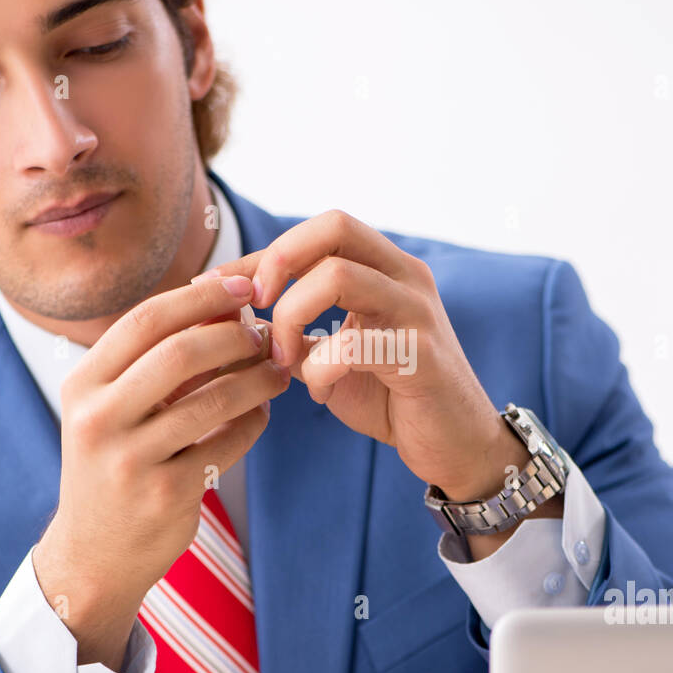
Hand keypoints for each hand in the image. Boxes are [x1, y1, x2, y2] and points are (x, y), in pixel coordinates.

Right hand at [32, 274, 289, 667]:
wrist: (95, 554)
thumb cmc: (115, 464)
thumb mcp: (113, 409)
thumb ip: (155, 361)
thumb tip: (226, 304)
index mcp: (83, 385)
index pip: (145, 320)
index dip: (200, 296)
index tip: (243, 286)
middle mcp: (98, 419)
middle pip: (179, 353)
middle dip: (234, 335)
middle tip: (268, 333)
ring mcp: (130, 461)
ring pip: (212, 401)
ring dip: (256, 378)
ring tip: (279, 370)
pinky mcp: (165, 496)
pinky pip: (226, 444)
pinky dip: (254, 422)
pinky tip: (264, 412)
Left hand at [193, 209, 525, 506]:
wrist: (455, 446)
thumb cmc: (392, 399)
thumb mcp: (333, 355)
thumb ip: (296, 330)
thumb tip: (233, 314)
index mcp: (385, 268)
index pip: (317, 233)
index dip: (261, 257)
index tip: (217, 288)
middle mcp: (405, 276)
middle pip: (335, 226)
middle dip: (279, 261)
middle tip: (255, 307)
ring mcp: (417, 312)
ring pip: (338, 275)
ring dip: (293, 316)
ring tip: (284, 358)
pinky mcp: (422, 355)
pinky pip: (353, 342)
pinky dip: (319, 366)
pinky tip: (317, 388)